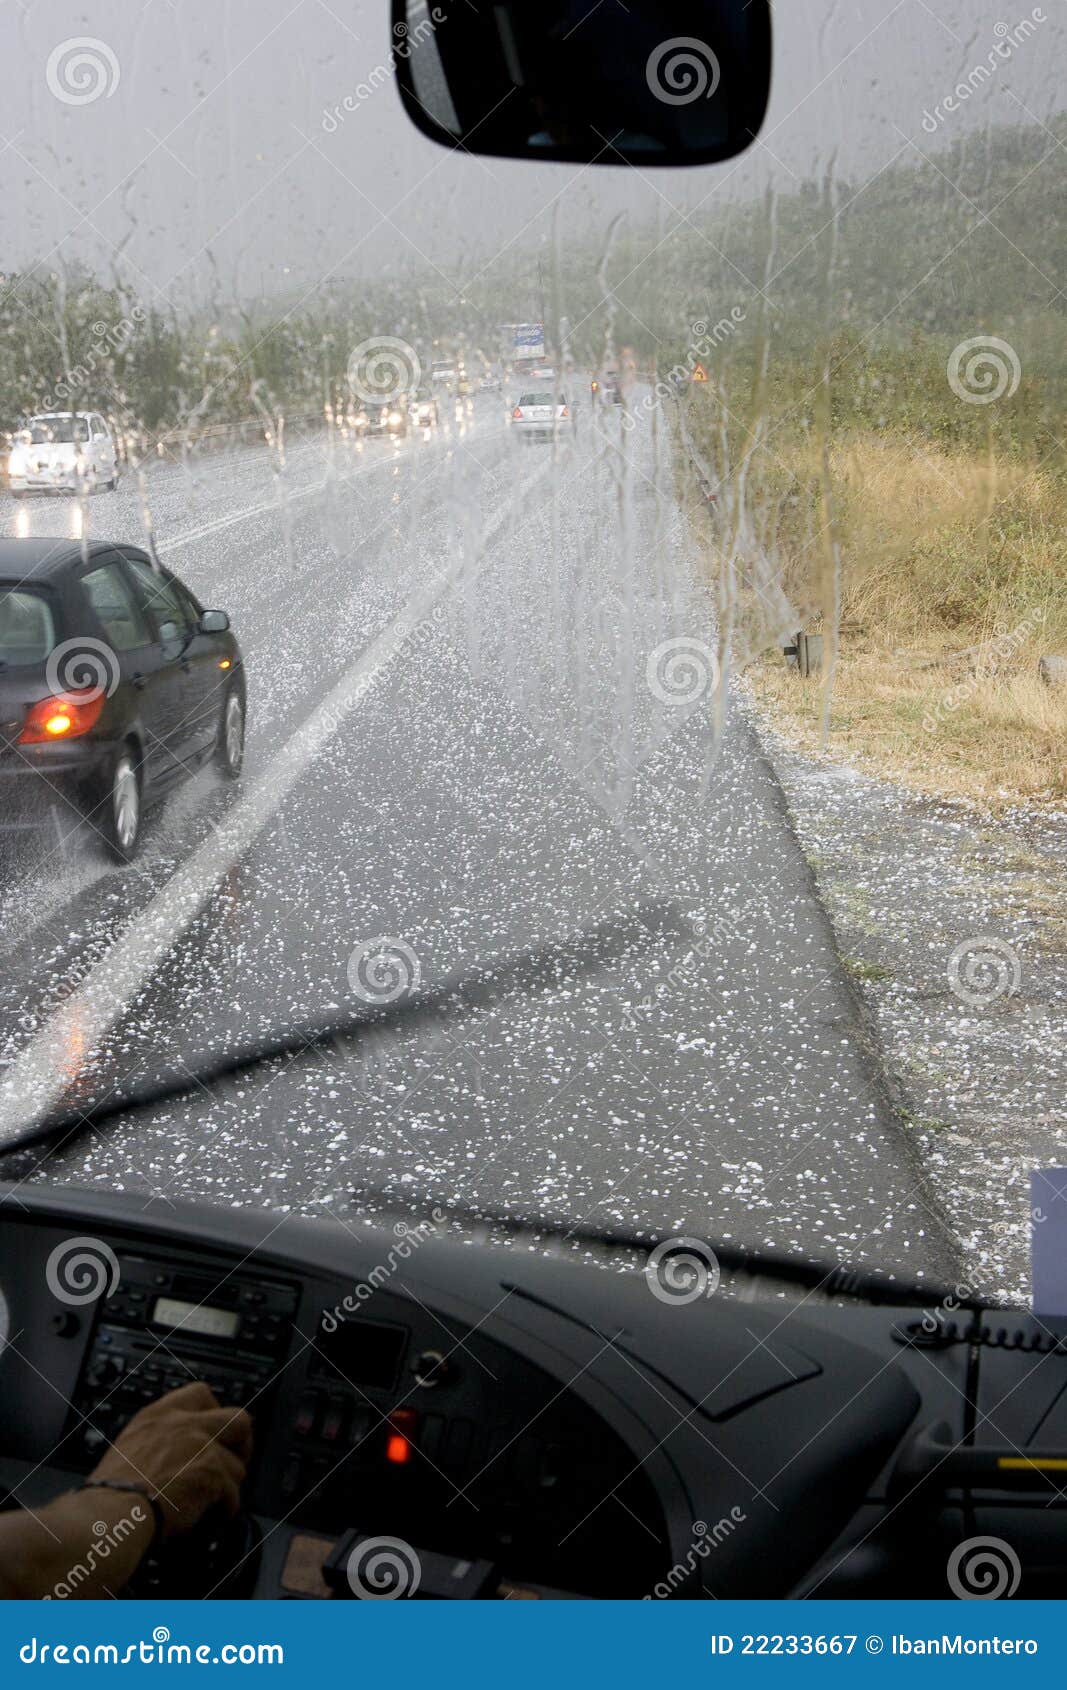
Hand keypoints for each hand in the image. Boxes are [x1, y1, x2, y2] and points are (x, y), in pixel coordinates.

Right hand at [90, 1382, 252, 1539]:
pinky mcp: (210, 1472)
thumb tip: (177, 1454)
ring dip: (228, 1487)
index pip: (201, 1394)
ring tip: (211, 1503)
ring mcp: (200, 1446)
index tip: (215, 1434)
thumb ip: (159, 1441)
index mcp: (159, 1416)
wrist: (108, 1517)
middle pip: (237, 1418)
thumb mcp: (129, 1448)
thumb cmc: (109, 1495)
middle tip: (232, 1463)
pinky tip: (208, 1520)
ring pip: (237, 1465)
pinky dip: (224, 1511)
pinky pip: (233, 1495)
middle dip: (241, 1444)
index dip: (215, 1414)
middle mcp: (183, 1424)